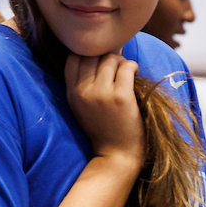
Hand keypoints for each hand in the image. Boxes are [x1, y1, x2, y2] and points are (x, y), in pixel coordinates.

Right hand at [64, 53, 143, 173]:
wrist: (116, 154)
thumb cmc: (102, 128)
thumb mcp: (81, 106)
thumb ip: (81, 82)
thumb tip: (96, 52)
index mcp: (71, 93)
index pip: (74, 57)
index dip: (88, 54)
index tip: (100, 62)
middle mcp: (83, 92)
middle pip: (93, 54)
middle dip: (106, 56)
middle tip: (116, 67)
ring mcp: (101, 94)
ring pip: (111, 58)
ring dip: (121, 62)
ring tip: (126, 73)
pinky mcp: (121, 97)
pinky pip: (127, 67)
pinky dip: (132, 66)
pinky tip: (134, 74)